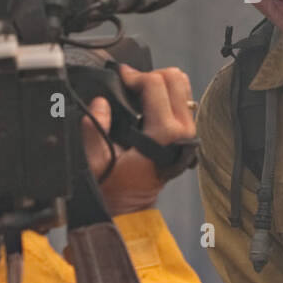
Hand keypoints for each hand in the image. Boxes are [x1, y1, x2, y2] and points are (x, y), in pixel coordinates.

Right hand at [82, 62, 195, 217]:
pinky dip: (165, 94)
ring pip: (182, 87)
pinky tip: (146, 103)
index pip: (155, 84)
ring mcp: (188, 132)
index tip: (119, 76)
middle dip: (150, 76)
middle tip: (130, 85)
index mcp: (164, 134)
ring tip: (137, 93)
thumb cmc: (114, 187)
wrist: (130, 208)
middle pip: (175, 79)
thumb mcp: (95, 162)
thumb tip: (101, 103)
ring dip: (159, 84)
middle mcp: (182, 130)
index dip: (133, 75)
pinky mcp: (186, 134)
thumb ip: (94, 129)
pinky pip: (181, 100)